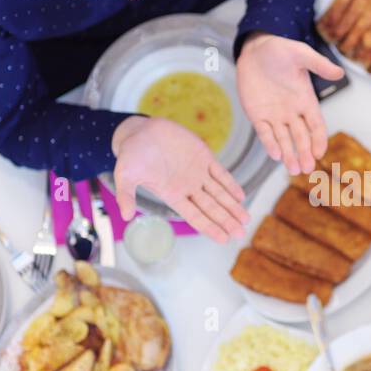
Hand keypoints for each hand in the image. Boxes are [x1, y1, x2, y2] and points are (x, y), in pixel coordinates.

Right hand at [112, 116, 248, 242]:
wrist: (139, 131)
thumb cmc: (131, 154)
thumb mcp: (125, 175)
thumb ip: (126, 195)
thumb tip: (126, 216)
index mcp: (172, 194)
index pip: (195, 216)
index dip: (210, 227)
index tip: (224, 239)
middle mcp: (187, 187)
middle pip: (211, 207)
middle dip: (226, 220)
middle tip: (241, 233)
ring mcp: (197, 172)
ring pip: (219, 193)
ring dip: (233, 206)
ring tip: (246, 219)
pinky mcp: (203, 156)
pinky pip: (220, 172)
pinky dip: (231, 183)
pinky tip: (241, 195)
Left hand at [236, 33, 342, 173]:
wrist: (254, 49)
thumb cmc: (280, 50)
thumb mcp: (301, 54)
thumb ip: (318, 65)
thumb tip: (339, 73)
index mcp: (306, 100)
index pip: (316, 125)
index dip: (318, 139)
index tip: (319, 152)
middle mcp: (292, 112)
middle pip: (301, 137)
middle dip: (304, 153)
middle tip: (306, 168)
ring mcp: (275, 116)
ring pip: (284, 140)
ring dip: (289, 154)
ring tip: (293, 169)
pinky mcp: (258, 115)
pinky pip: (264, 133)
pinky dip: (270, 144)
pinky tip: (275, 155)